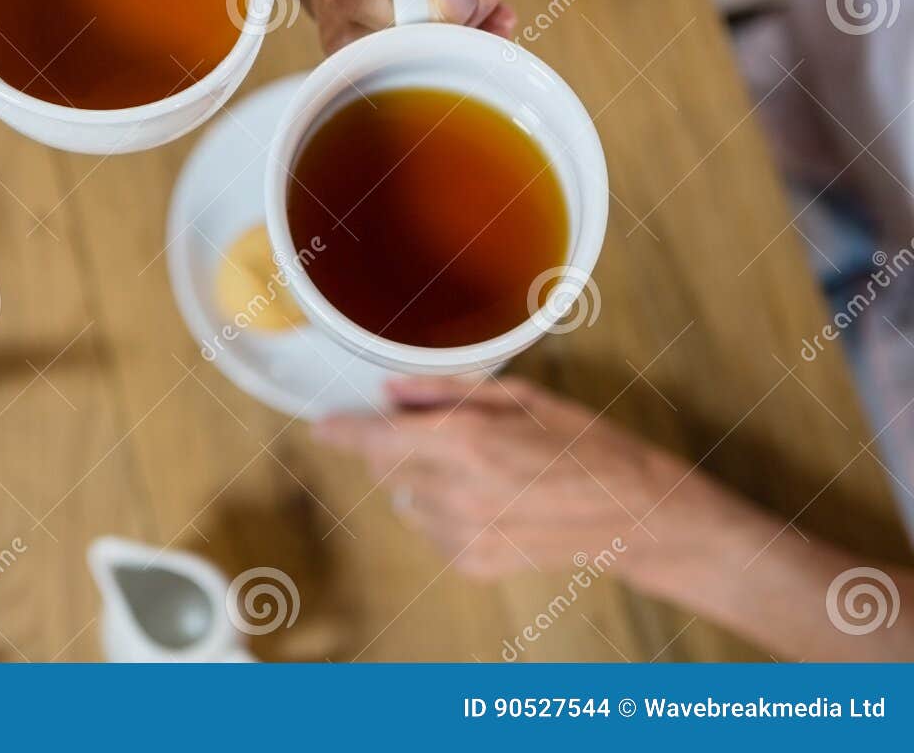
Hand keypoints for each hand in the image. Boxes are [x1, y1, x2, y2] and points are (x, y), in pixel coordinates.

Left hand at [313, 376, 690, 577]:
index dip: (342, 431)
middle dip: (396, 447)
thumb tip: (390, 391)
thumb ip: (447, 392)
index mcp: (468, 441)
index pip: (376, 438)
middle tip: (442, 435)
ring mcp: (463, 534)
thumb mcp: (521, 398)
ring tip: (481, 471)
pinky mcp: (472, 564)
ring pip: (405, 499)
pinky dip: (445, 515)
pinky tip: (491, 503)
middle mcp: (457, 491)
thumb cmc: (584, 446)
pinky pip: (431, 530)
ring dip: (423, 482)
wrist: (634, 515)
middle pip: (385, 467)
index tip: (322, 425)